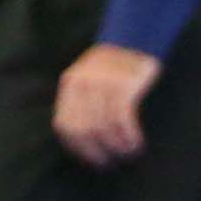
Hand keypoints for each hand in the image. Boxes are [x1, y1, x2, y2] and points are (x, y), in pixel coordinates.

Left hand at [51, 42, 160, 168]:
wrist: (136, 39)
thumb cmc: (115, 68)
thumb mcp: (90, 79)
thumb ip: (83, 103)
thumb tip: (87, 143)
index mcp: (70, 84)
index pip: (65, 126)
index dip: (78, 148)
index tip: (94, 160)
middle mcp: (82, 83)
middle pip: (84, 130)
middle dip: (99, 151)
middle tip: (113, 161)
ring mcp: (102, 83)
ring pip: (104, 127)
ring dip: (118, 146)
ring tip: (129, 152)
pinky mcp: (123, 85)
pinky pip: (122, 119)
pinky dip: (129, 136)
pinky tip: (136, 143)